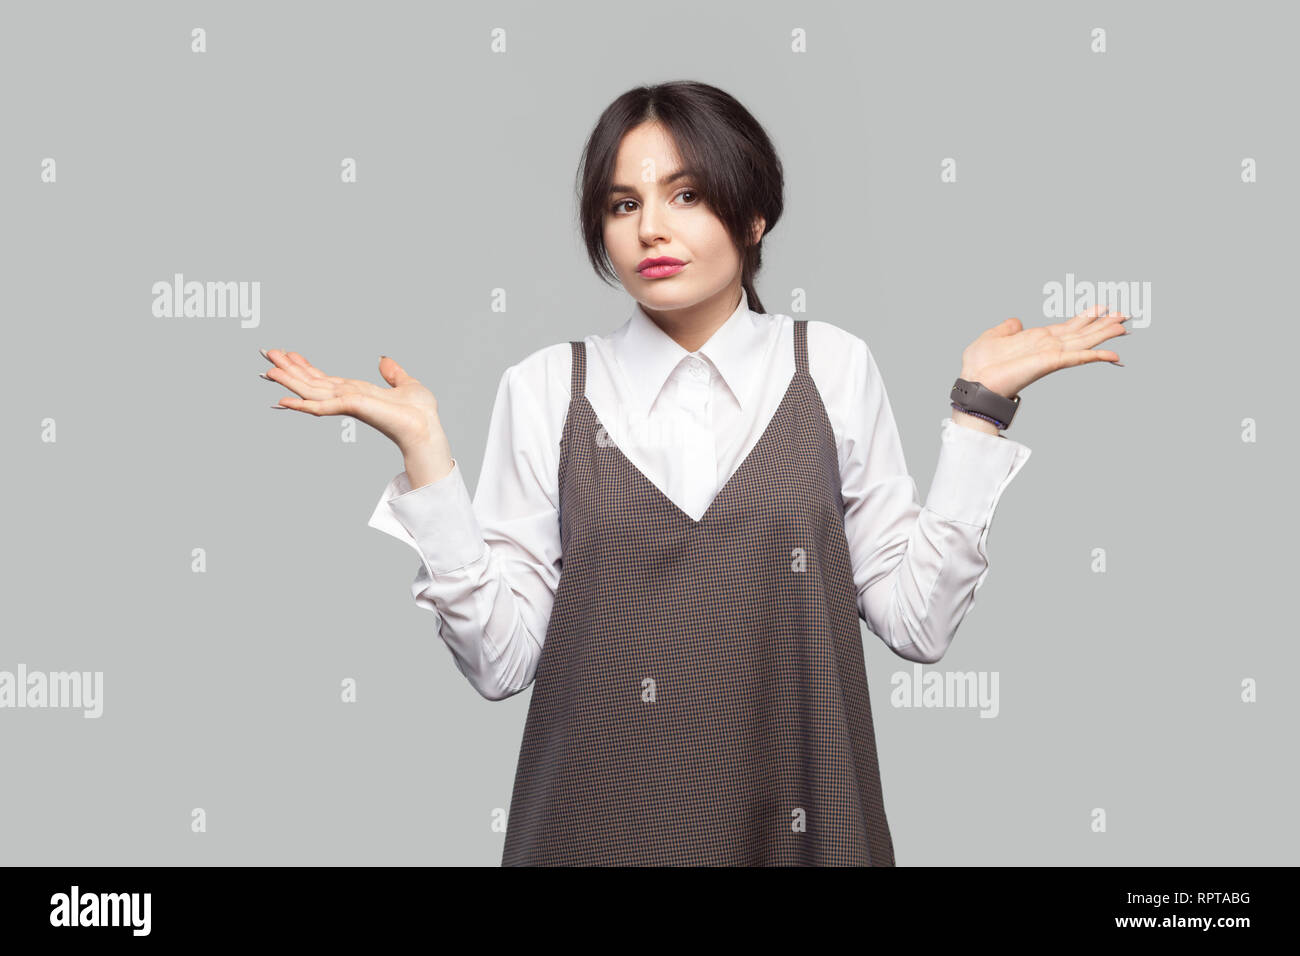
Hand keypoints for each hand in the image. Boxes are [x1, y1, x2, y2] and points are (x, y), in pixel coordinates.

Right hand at [260, 349, 442, 452]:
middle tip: (266, 353)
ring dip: (288, 380)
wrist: (426, 426)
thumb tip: (384, 359)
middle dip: (288, 368)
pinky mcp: (350, 408)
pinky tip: (282, 400)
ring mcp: (346, 404)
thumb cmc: (419, 412)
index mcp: (356, 392)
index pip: (324, 378)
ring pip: (309, 390)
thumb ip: (393, 372)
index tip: (287, 353)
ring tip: (267, 369)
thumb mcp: (405, 383)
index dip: (304, 366)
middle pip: (310, 382)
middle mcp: (346, 398)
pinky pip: (319, 406)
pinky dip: (300, 403)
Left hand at [958, 304, 1128, 398]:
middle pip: (1082, 333)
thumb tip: (1016, 321)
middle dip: (1103, 324)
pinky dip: (1096, 356)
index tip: (1102, 307)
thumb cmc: (980, 365)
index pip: (1067, 327)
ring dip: (1105, 334)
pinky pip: (1078, 357)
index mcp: (1037, 339)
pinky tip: (1114, 355)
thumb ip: (1006, 328)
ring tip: (1124, 326)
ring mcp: (1052, 355)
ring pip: (1085, 342)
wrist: (975, 381)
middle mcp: (1049, 346)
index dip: (1085, 317)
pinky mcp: (1051, 362)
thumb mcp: (992, 337)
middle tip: (1124, 315)